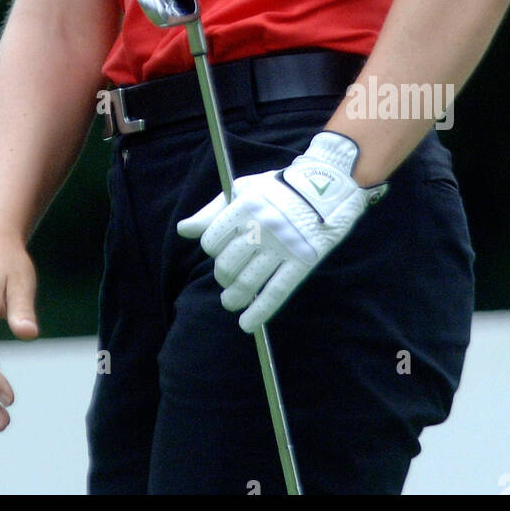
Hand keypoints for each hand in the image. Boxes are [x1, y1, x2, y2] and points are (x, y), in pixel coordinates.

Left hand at [177, 132, 387, 331]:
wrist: (326, 186)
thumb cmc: (278, 189)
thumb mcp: (244, 190)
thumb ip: (213, 211)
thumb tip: (183, 230)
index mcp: (245, 206)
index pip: (212, 241)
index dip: (212, 250)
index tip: (219, 252)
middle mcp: (261, 226)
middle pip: (227, 265)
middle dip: (222, 276)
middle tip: (226, 279)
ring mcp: (282, 246)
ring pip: (248, 282)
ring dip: (234, 298)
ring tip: (230, 302)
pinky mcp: (302, 261)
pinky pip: (277, 291)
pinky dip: (259, 312)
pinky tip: (247, 324)